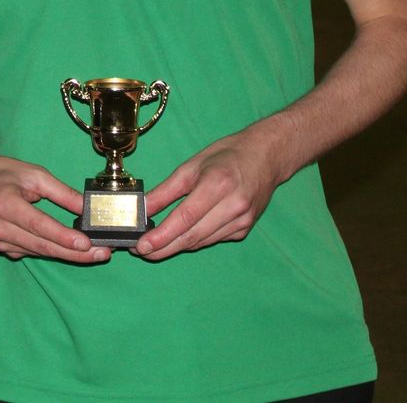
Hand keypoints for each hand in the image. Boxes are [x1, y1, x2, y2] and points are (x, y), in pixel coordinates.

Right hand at [0, 151, 108, 262]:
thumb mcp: (31, 173)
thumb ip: (60, 192)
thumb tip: (87, 208)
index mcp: (4, 205)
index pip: (40, 226)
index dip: (64, 237)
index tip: (88, 243)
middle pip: (43, 246)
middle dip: (76, 253)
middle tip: (103, 253)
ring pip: (40, 253)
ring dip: (68, 254)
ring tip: (96, 252)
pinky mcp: (2, 248)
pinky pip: (32, 252)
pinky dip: (52, 251)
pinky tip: (71, 249)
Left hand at [136, 130, 280, 259]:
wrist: (266, 157)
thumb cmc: (226, 156)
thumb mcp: (190, 166)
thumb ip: (165, 190)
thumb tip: (143, 208)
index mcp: (217, 185)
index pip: (185, 218)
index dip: (162, 236)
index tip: (141, 245)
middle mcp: (233, 206)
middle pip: (192, 236)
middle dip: (164, 247)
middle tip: (140, 251)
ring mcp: (242, 221)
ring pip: (201, 241)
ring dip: (176, 246)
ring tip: (154, 246)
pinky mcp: (245, 229)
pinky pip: (213, 239)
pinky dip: (194, 240)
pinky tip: (180, 237)